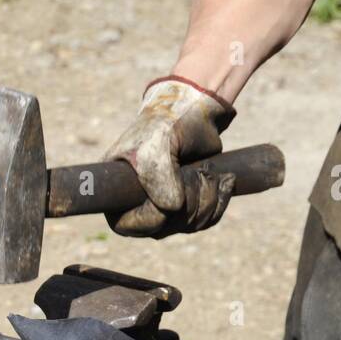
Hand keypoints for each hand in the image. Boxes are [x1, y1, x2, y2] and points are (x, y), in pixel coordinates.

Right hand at [103, 76, 235, 237]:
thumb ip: (159, 180)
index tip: (171, 192)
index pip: (128, 226)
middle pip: (164, 228)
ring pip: (188, 225)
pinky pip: (206, 219)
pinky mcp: (189, 204)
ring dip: (207, 198)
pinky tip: (224, 180)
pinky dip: (219, 200)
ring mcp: (165, 207)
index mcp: (116, 192)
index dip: (152, 217)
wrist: (194, 110)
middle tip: (197, 171)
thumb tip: (174, 209)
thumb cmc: (165, 125)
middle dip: (189, 202)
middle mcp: (137, 204)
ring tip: (208, 170)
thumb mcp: (155, 148)